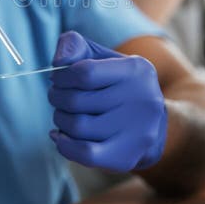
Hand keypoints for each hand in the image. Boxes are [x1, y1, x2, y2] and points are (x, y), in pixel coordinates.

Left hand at [48, 31, 166, 171]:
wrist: (148, 122)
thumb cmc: (115, 84)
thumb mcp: (100, 57)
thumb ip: (75, 47)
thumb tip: (58, 61)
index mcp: (136, 69)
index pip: (84, 72)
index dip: (61, 77)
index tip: (58, 79)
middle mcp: (143, 100)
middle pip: (77, 101)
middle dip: (57, 98)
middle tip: (57, 97)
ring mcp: (138, 131)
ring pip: (77, 127)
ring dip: (60, 119)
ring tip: (63, 114)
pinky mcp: (128, 156)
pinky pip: (86, 154)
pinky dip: (65, 145)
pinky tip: (60, 136)